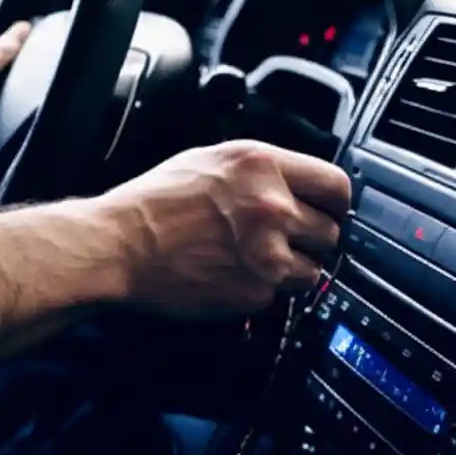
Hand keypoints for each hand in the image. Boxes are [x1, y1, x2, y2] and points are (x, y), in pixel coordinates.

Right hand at [98, 140, 350, 319]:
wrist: (119, 245)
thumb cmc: (154, 202)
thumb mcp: (211, 160)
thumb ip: (262, 170)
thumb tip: (299, 184)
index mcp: (262, 166)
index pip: (335, 185)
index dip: (336, 202)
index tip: (330, 210)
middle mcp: (271, 207)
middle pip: (330, 231)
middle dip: (311, 237)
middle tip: (284, 238)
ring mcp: (266, 253)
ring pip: (312, 269)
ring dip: (292, 267)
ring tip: (255, 258)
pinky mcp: (255, 291)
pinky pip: (280, 294)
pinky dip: (263, 288)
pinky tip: (233, 273)